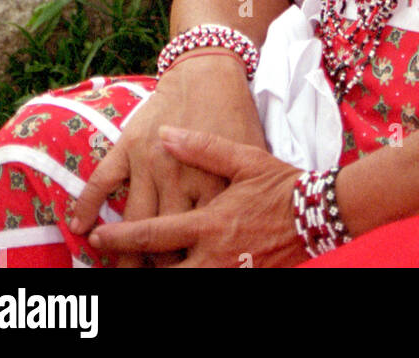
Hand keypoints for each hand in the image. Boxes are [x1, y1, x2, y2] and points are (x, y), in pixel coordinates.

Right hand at [69, 53, 264, 266]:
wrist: (207, 70)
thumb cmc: (233, 113)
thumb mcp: (246, 152)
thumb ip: (241, 190)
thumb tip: (249, 226)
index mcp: (209, 179)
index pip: (196, 234)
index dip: (190, 260)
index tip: (188, 271)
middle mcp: (176, 174)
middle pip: (161, 235)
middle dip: (155, 264)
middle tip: (146, 278)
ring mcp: (148, 160)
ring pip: (132, 218)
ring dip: (122, 249)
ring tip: (119, 271)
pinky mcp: (128, 144)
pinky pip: (102, 179)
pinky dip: (86, 203)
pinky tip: (77, 227)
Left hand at [88, 129, 307, 268]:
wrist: (320, 211)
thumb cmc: (280, 182)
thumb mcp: (243, 156)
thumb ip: (202, 146)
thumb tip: (166, 134)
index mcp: (209, 221)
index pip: (153, 234)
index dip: (121, 238)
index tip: (97, 239)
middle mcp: (215, 253)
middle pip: (163, 273)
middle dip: (135, 273)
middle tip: (115, 269)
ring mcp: (229, 272)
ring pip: (184, 284)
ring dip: (163, 276)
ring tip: (142, 271)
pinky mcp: (243, 280)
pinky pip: (208, 285)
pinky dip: (191, 278)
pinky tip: (181, 270)